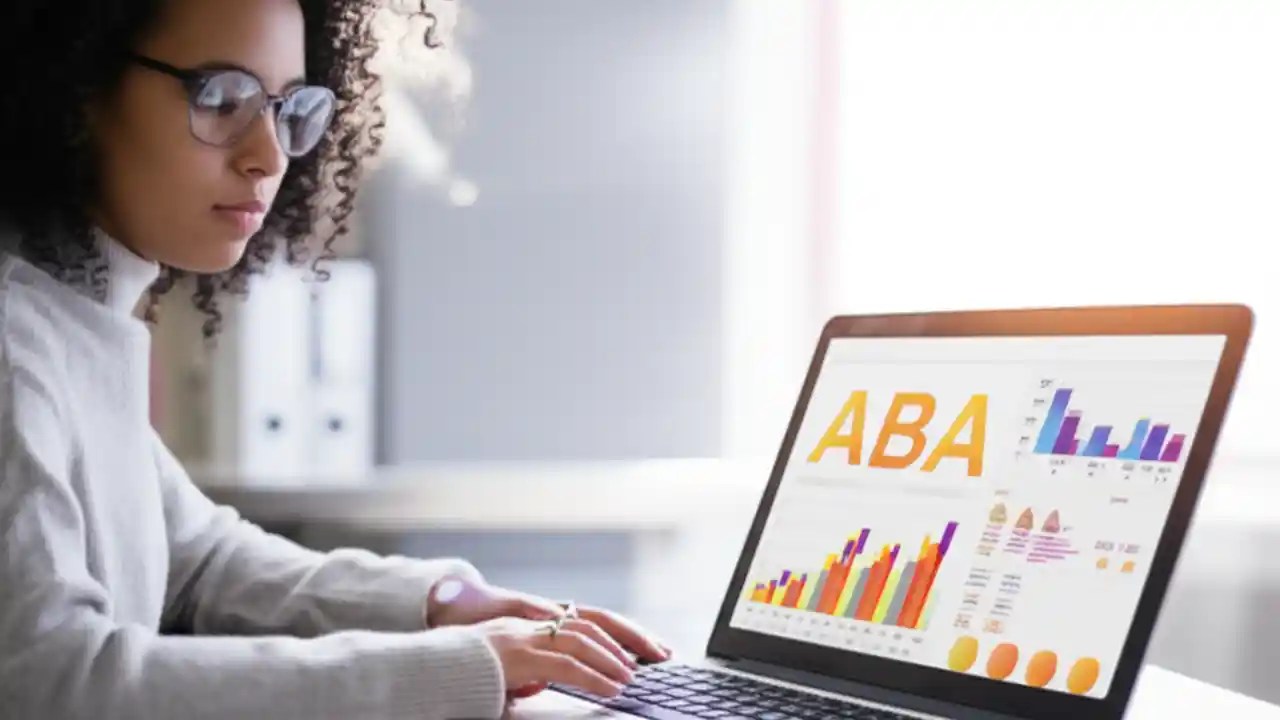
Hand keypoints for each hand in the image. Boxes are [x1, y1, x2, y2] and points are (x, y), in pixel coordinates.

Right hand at [427, 575, 673, 696]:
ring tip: (633, 675)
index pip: (586, 619)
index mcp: (534, 621)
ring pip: (583, 638)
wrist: (428, 661)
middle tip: (660, 653)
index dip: (618, 631)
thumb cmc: (463, 666)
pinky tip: (610, 686)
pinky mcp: (517, 653)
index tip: (646, 646)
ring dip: (613, 658)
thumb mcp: (505, 667)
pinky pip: (565, 663)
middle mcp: (533, 620)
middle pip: (594, 620)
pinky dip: (593, 675)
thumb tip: (547, 683)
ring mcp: (525, 634)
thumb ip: (530, 670)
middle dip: (631, 636)